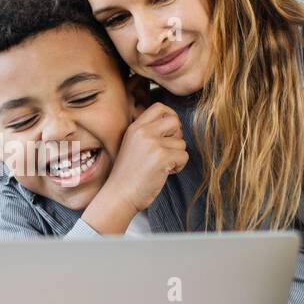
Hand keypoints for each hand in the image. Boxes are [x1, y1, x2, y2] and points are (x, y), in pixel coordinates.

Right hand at [81, 103, 187, 233]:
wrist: (119, 195)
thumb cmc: (127, 175)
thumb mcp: (132, 145)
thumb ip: (147, 133)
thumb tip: (174, 126)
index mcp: (135, 128)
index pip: (160, 107)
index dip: (171, 116)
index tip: (170, 131)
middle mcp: (143, 132)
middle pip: (175, 121)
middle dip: (177, 136)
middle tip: (167, 151)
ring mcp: (153, 144)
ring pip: (182, 142)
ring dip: (177, 156)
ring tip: (161, 166)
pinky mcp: (162, 158)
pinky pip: (184, 156)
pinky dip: (178, 167)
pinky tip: (164, 173)